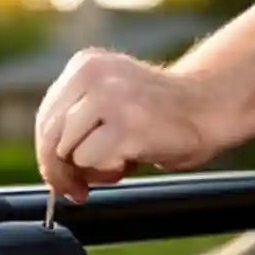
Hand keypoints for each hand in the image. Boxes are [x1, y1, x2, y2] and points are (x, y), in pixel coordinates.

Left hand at [35, 49, 218, 202]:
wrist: (208, 106)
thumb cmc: (159, 111)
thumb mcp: (109, 98)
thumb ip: (77, 119)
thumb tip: (50, 166)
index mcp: (84, 65)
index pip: (46, 118)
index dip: (49, 154)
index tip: (60, 176)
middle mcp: (93, 76)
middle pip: (50, 137)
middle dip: (59, 171)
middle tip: (75, 190)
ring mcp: (110, 99)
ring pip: (68, 152)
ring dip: (90, 170)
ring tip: (118, 163)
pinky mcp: (126, 126)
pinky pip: (92, 163)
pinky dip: (108, 172)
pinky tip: (131, 161)